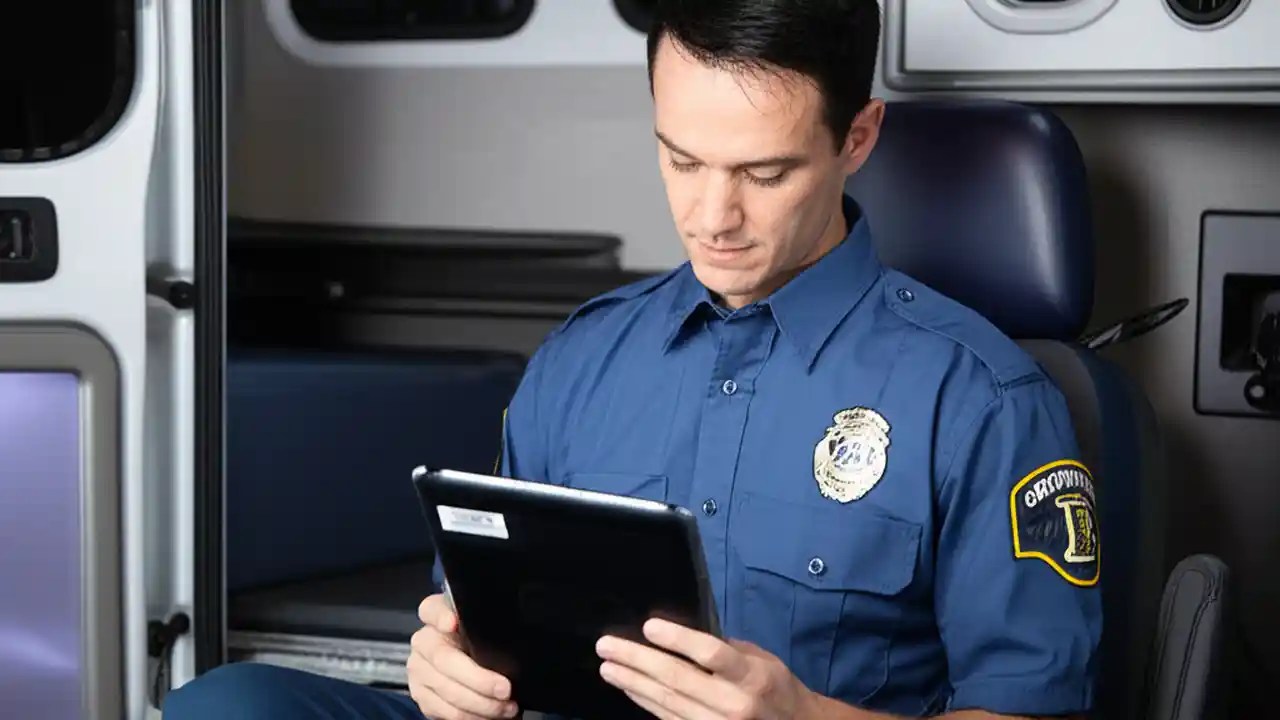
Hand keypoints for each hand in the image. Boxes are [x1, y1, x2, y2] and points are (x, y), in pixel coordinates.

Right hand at [407, 594, 519, 719]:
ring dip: (481, 704)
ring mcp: (419, 669)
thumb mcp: (485, 629)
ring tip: (507, 708)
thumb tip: (519, 640)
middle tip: (505, 689)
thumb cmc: (480, 643)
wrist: (463, 666)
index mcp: (436, 616)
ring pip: (448, 690)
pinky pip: (447, 711)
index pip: (432, 609)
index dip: (441, 616)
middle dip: (479, 679)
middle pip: (444, 659)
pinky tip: (490, 715)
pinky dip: (472, 716)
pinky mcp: (422, 695)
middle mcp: (424, 641)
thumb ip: (488, 627)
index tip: (453, 623)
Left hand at [595, 618, 820, 719]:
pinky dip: (646, 702)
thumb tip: (683, 637)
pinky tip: (629, 688)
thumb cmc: (775, 688)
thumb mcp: (761, 660)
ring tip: (608, 667)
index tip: (649, 626)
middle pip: (678, 679)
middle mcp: (735, 704)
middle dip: (637, 661)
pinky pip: (669, 719)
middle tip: (606, 646)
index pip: (711, 654)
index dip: (678, 639)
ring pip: (667, 702)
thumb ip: (727, 650)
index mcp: (752, 676)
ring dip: (633, 683)